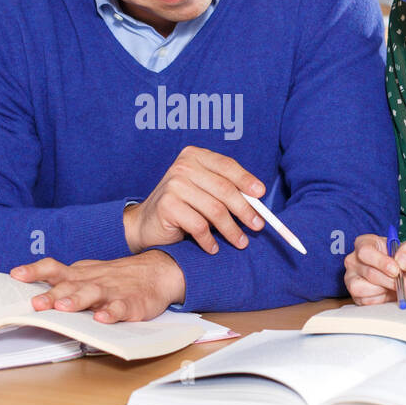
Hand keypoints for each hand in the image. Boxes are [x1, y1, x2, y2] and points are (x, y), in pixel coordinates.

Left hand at [9, 252, 185, 322]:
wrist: (158, 272)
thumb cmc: (117, 277)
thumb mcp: (87, 274)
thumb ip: (63, 282)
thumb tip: (33, 294)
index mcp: (80, 275)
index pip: (54, 269)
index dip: (35, 271)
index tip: (16, 275)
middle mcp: (93, 281)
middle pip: (70, 285)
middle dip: (52, 294)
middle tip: (36, 304)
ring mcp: (112, 291)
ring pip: (92, 294)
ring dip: (77, 300)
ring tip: (64, 308)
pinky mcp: (131, 303)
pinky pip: (120, 307)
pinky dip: (111, 313)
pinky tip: (102, 318)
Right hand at [123, 146, 266, 254]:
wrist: (145, 224)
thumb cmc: (181, 208)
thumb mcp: (203, 191)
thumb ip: (224, 189)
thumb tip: (257, 201)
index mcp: (194, 156)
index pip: (227, 166)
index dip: (246, 180)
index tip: (261, 195)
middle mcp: (183, 166)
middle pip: (224, 189)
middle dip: (245, 210)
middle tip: (258, 225)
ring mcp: (174, 185)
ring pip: (215, 210)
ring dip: (231, 230)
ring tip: (240, 242)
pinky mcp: (168, 205)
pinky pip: (199, 226)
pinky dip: (209, 241)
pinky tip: (213, 248)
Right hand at [343, 233, 405, 304]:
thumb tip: (402, 261)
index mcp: (365, 243)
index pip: (365, 251)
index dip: (381, 262)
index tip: (397, 270)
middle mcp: (354, 260)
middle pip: (369, 272)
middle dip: (393, 282)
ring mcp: (352, 278)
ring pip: (364, 289)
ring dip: (387, 291)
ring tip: (400, 289)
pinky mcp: (355, 294)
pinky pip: (366, 301)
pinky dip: (381, 299)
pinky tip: (389, 293)